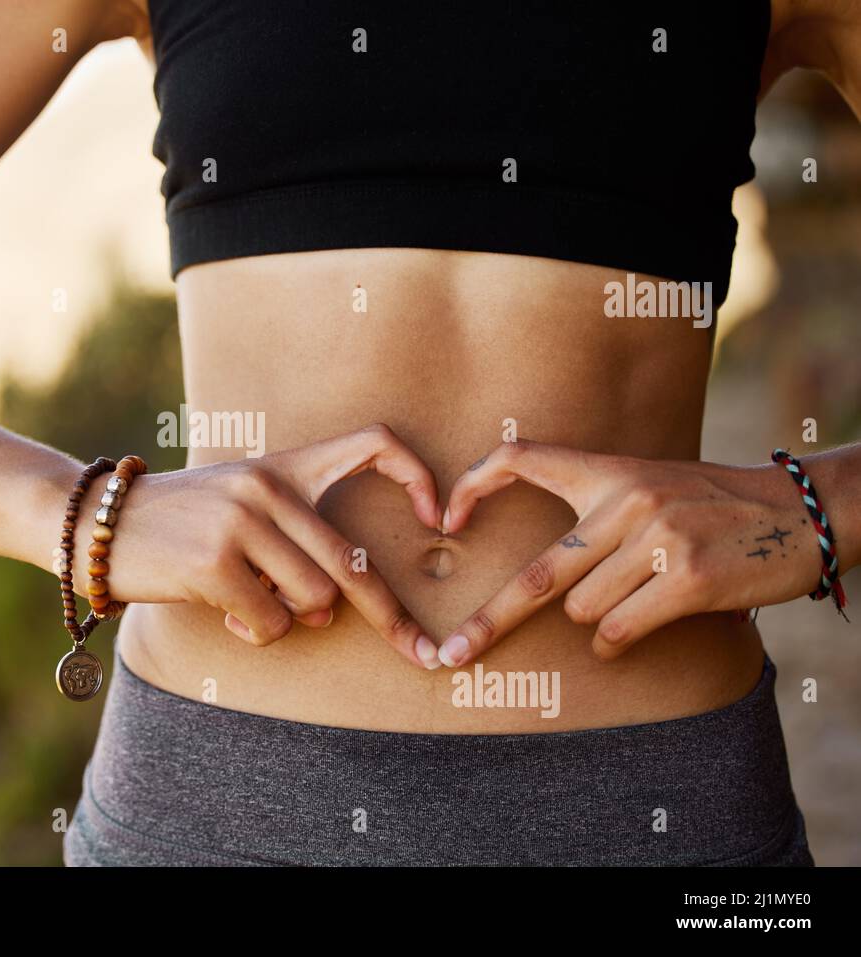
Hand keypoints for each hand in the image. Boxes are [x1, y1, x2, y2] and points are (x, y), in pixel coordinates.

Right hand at [83, 424, 444, 667]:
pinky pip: (270, 623)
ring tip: (249, 605)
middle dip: (389, 617)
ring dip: (290, 620)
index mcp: (282, 467)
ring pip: (315, 601)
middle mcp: (268, 488)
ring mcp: (242, 523)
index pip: (373, 443)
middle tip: (420, 654)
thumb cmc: (174, 523)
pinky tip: (222, 613)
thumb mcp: (236, 504)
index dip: (418, 477)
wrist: (93, 523)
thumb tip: (331, 606)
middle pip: (353, 563)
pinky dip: (254, 632)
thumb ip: (290, 537)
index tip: (442, 521)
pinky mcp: (216, 563)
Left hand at [435, 440, 821, 665]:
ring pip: (581, 610)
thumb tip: (544, 580)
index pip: (522, 455)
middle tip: (454, 655)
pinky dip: (617, 641)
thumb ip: (597, 513)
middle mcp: (625, 501)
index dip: (474, 482)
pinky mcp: (686, 578)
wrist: (799, 511)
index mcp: (608, 471)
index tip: (445, 518)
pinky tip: (642, 625)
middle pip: (538, 574)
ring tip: (633, 604)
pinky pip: (618, 630)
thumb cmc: (713, 505)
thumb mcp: (650, 483)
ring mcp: (655, 540)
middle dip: (491, 621)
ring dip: (595, 623)